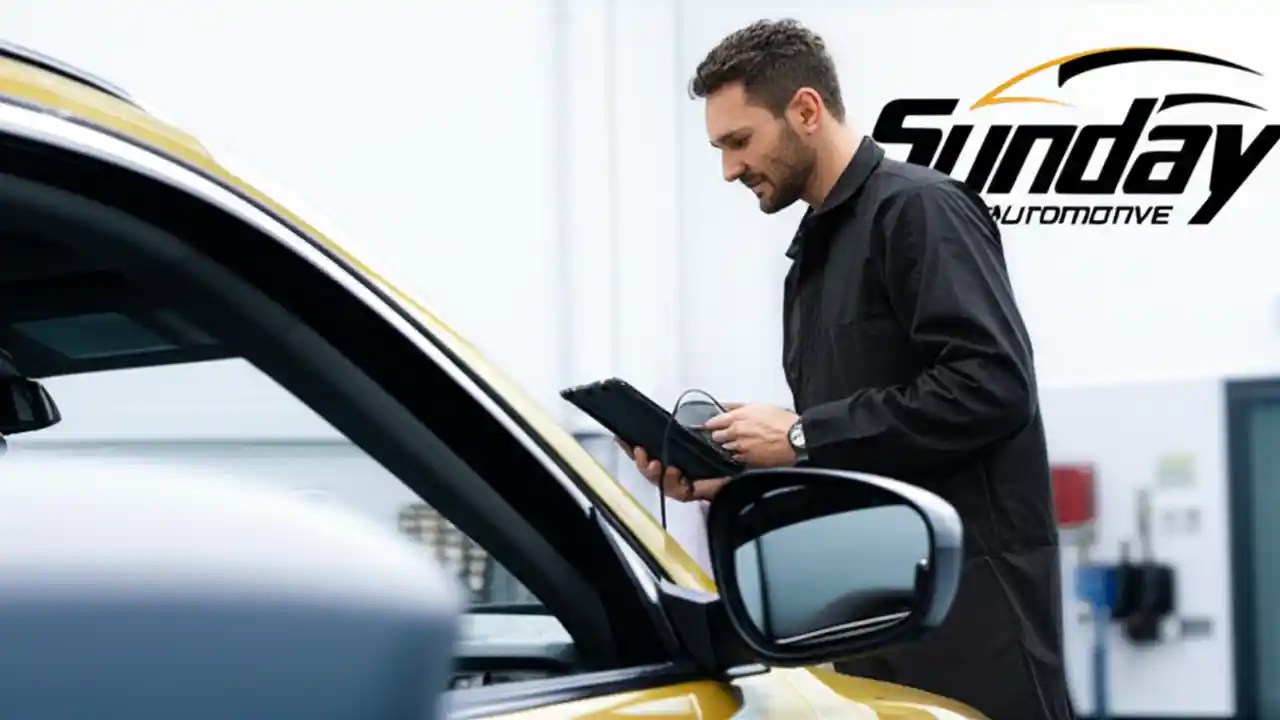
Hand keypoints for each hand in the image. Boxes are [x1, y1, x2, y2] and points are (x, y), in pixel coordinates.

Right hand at [615, 437, 729, 501]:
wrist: (740, 471)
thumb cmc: (721, 455)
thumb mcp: (699, 437)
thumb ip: (682, 430)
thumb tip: (666, 417)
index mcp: (672, 456)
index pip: (647, 451)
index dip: (631, 445)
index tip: (621, 437)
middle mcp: (672, 470)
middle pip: (647, 467)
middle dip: (639, 460)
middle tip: (639, 451)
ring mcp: (678, 483)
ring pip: (656, 480)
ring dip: (651, 471)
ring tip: (655, 462)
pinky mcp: (687, 493)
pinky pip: (674, 490)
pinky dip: (671, 480)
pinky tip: (673, 470)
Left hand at [702, 404, 798, 467]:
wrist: (795, 439)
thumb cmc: (782, 421)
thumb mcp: (759, 406)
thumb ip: (738, 406)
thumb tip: (724, 406)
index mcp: (738, 418)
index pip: (714, 422)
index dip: (711, 424)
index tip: (709, 425)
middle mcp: (736, 433)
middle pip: (717, 436)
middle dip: (718, 435)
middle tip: (723, 434)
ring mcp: (741, 448)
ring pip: (725, 448)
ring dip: (728, 445)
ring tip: (738, 442)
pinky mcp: (748, 460)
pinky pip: (736, 458)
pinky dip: (738, 455)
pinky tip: (745, 451)